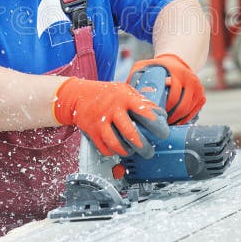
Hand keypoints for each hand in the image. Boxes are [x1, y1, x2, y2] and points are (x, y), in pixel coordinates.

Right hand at [53, 77, 168, 157]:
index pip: (143, 111)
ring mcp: (101, 121)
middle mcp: (113, 110)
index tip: (162, 132)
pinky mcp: (92, 131)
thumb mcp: (123, 89)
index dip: (155, 123)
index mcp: (124, 98)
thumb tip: (158, 112)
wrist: (78, 95)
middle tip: (149, 151)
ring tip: (132, 152)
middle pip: (130, 133)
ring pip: (116, 143)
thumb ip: (140, 100)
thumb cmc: (105, 93)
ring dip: (127, 151)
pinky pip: (104, 148)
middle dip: (143, 146)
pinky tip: (118, 150)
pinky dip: (112, 152)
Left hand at [127, 54, 204, 124]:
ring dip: (177, 121)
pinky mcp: (202, 96)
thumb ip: (135, 75)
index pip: (172, 96)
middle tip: (159, 126)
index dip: (164, 110)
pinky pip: (194, 113)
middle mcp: (190, 79)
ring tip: (165, 126)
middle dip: (170, 118)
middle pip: (181, 106)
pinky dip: (185, 121)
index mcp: (177, 72)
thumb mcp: (144, 66)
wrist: (177, 62)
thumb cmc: (157, 67)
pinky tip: (175, 124)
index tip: (154, 117)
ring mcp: (198, 88)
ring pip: (188, 111)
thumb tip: (124, 93)